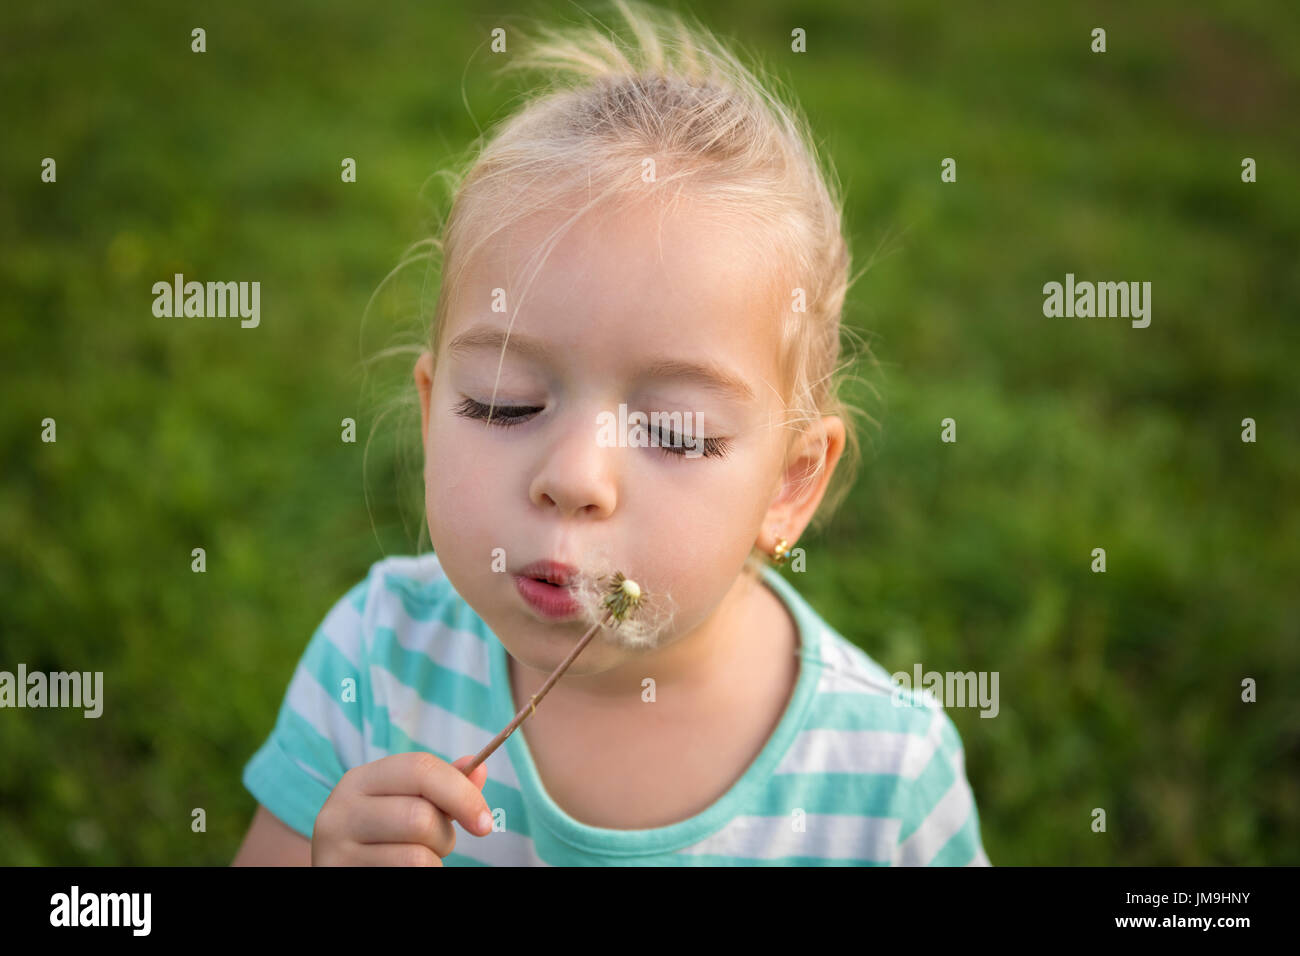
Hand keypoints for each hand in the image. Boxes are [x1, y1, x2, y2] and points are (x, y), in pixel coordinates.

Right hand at [311, 752, 490, 865]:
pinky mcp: (342, 874)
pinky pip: (407, 875)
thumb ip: (443, 787)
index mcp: (359, 780)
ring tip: (420, 858)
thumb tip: (480, 767)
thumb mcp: (405, 803)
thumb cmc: (382, 835)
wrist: (342, 869)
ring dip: (434, 860)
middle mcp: (341, 810)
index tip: (486, 822)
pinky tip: (403, 870)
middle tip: (440, 844)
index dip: (462, 793)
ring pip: (417, 855)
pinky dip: (424, 873)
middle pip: (421, 816)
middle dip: (445, 835)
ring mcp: (337, 849)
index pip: (420, 768)